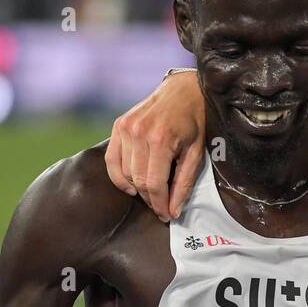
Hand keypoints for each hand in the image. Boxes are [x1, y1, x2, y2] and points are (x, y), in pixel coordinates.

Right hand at [105, 71, 205, 219]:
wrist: (184, 91)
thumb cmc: (194, 122)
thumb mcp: (196, 154)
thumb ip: (183, 184)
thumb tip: (173, 211)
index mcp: (160, 139)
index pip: (153, 184)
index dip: (159, 205)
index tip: (165, 216)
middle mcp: (139, 133)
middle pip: (137, 181)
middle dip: (150, 199)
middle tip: (161, 208)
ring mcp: (126, 127)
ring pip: (124, 173)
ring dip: (136, 189)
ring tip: (150, 194)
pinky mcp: (119, 125)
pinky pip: (111, 159)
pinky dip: (118, 176)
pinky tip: (130, 185)